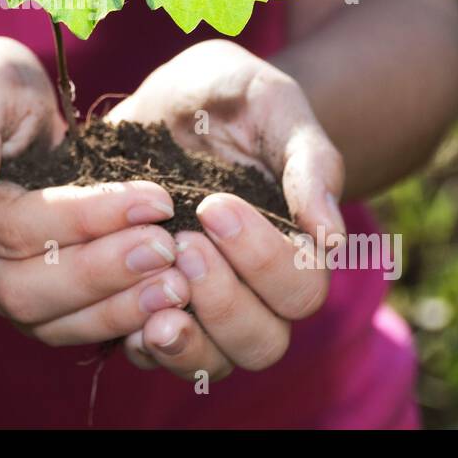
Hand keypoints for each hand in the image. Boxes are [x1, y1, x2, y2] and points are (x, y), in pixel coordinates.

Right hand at [0, 37, 191, 344]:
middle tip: (169, 249)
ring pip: (44, 322)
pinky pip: (63, 329)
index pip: (13, 227)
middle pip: (24, 289)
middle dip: (103, 272)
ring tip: (177, 286)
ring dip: (115, 308)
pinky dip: (114, 322)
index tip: (154, 199)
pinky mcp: (18, 303)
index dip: (85, 218)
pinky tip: (164, 306)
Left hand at [106, 39, 346, 380]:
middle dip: (223, 299)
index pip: (303, 290)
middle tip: (182, 242)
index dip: (263, 259)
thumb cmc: (229, 95)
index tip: (215, 205)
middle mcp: (254, 288)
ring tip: (154, 297)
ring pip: (214, 362)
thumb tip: (333, 238)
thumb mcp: (270, 101)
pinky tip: (124, 313)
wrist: (162, 98)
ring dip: (186, 338)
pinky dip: (141, 344)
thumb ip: (310, 161)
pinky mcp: (148, 305)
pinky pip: (153, 355)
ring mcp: (201, 305)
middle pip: (264, 342)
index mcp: (295, 247)